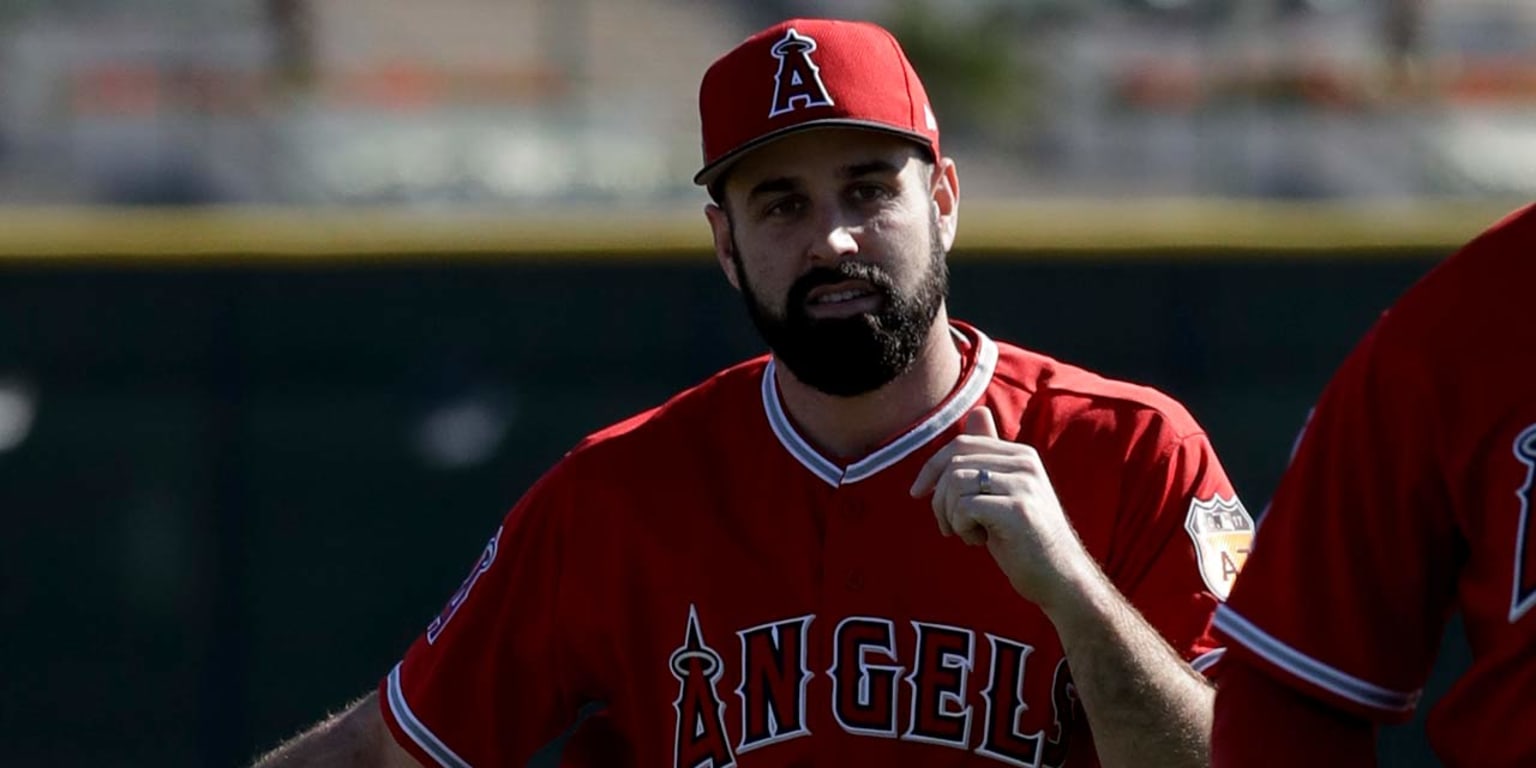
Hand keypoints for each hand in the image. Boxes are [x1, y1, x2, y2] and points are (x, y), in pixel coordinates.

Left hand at [910, 406, 1092, 610]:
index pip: (961, 443)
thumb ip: (988, 458)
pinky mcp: (1018, 510)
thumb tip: (978, 412)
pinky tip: (978, 541)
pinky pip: (964, 507)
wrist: (1060, 577)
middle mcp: (1024, 463)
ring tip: (967, 533)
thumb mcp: (1003, 492)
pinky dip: (960, 527)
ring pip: (955, 482)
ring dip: (949, 514)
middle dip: (937, 496)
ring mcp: (1023, 485)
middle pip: (954, 461)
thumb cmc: (1025, 539)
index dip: (931, 467)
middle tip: (947, 525)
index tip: (917, 492)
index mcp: (1020, 455)